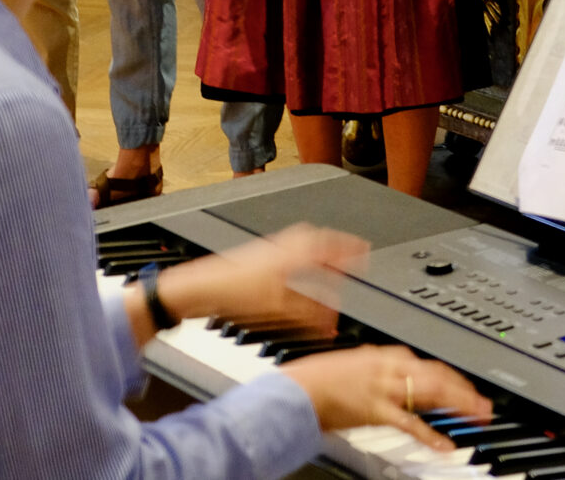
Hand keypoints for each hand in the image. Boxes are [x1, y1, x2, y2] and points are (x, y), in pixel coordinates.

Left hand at [156, 224, 362, 336]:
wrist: (200, 288)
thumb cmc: (234, 292)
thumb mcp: (281, 309)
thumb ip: (310, 315)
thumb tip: (330, 323)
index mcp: (295, 251)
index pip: (331, 244)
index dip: (350, 250)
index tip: (364, 252)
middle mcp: (283, 246)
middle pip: (316, 241)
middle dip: (335, 251)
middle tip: (349, 259)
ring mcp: (269, 251)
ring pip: (300, 247)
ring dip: (316, 257)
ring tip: (327, 269)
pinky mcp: (257, 260)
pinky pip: (287, 256)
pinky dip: (300, 264)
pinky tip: (295, 277)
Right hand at [280, 346, 490, 452]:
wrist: (297, 390)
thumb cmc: (317, 378)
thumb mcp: (352, 364)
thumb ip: (376, 367)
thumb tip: (392, 371)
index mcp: (383, 354)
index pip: (427, 363)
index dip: (452, 375)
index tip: (466, 384)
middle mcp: (388, 367)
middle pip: (436, 375)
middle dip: (464, 389)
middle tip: (484, 404)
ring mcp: (384, 389)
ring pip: (430, 394)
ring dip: (458, 405)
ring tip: (477, 418)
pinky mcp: (376, 412)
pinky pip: (409, 424)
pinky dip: (430, 436)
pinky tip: (446, 447)